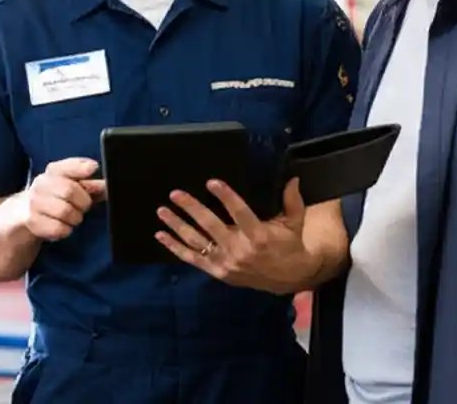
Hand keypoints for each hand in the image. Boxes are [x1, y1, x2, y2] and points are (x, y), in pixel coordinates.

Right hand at [20, 157, 106, 241]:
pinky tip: (63, 225)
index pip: (67, 166)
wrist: (27, 211)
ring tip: (73, 216)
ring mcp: (34, 203)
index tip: (94, 168)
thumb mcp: (73, 185)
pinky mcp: (33, 222)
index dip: (81, 167)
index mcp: (53, 172)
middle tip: (83, 206)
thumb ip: (90, 183)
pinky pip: (58, 228)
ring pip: (65, 212)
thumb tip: (104, 185)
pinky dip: (66, 229)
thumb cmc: (58, 197)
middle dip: (83, 201)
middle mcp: (41, 184)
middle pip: (69, 190)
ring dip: (75, 217)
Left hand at [154, 178, 316, 294]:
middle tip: (175, 193)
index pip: (240, 213)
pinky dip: (175, 247)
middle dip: (192, 208)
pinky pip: (192, 259)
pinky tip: (161, 235)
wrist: (289, 278)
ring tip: (162, 210)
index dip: (226, 197)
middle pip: (211, 226)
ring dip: (177, 225)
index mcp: (259, 236)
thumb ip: (292, 201)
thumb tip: (292, 178)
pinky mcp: (217, 271)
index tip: (212, 182)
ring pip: (197, 242)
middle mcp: (239, 250)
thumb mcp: (295, 223)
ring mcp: (226, 262)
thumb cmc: (290, 245)